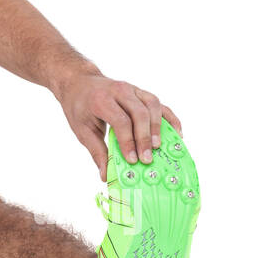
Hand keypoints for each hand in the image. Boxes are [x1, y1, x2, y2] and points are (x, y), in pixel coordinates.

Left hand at [56, 73, 182, 181]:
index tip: (133, 160)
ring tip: (159, 147)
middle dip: (145, 138)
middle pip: (139, 112)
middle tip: (147, 159)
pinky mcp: (141, 92)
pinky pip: (159, 104)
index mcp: (101, 100)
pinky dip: (170, 118)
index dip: (128, 141)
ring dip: (158, 127)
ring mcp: (132, 89)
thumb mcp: (82, 129)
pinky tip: (176, 133)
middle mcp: (119, 90)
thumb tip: (106, 175)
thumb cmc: (80, 107)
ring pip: (152, 105)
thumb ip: (96, 151)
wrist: (80, 82)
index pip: (120, 120)